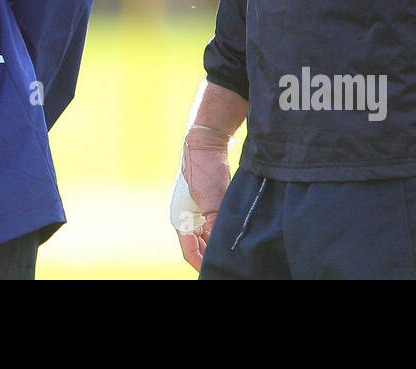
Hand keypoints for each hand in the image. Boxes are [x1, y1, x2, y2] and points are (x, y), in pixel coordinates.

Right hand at [171, 125, 231, 271]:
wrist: (206, 142)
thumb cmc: (204, 171)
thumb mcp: (212, 203)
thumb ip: (216, 227)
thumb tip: (225, 249)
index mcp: (180, 220)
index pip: (190, 252)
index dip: (202, 265)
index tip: (217, 272)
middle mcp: (186, 217)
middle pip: (198, 247)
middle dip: (211, 256)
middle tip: (229, 265)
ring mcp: (196, 210)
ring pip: (207, 237)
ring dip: (217, 245)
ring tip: (233, 255)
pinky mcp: (207, 202)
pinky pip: (214, 225)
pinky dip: (222, 232)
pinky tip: (235, 237)